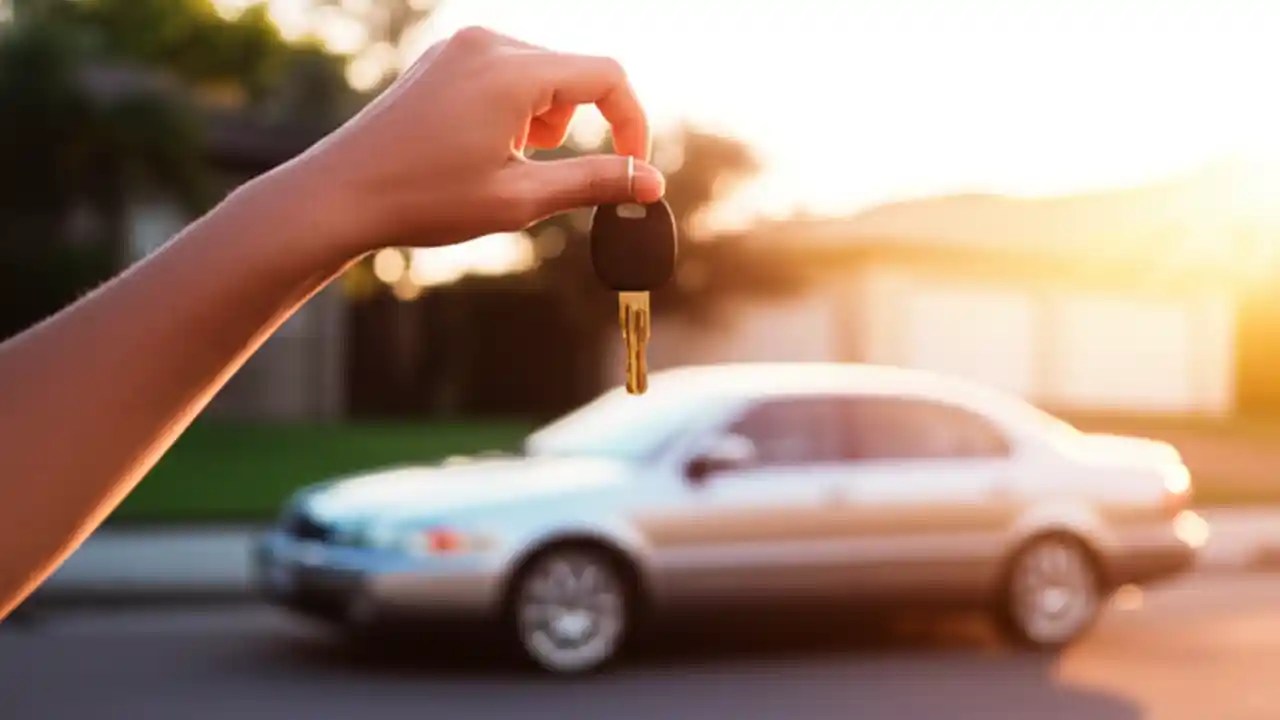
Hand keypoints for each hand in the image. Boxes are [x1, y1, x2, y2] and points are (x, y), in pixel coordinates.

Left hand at [297, 26, 665, 253]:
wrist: (341, 194)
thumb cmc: (426, 199)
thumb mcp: (521, 199)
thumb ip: (594, 183)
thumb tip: (651, 183)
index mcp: (511, 71)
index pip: (607, 76)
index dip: (633, 124)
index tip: (633, 168)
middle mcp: (488, 43)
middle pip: (576, 73)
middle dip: (580, 127)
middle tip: (541, 175)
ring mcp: (462, 47)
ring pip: (542, 75)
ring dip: (546, 121)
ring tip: (504, 162)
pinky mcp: (444, 59)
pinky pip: (506, 74)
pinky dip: (515, 110)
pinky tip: (479, 147)